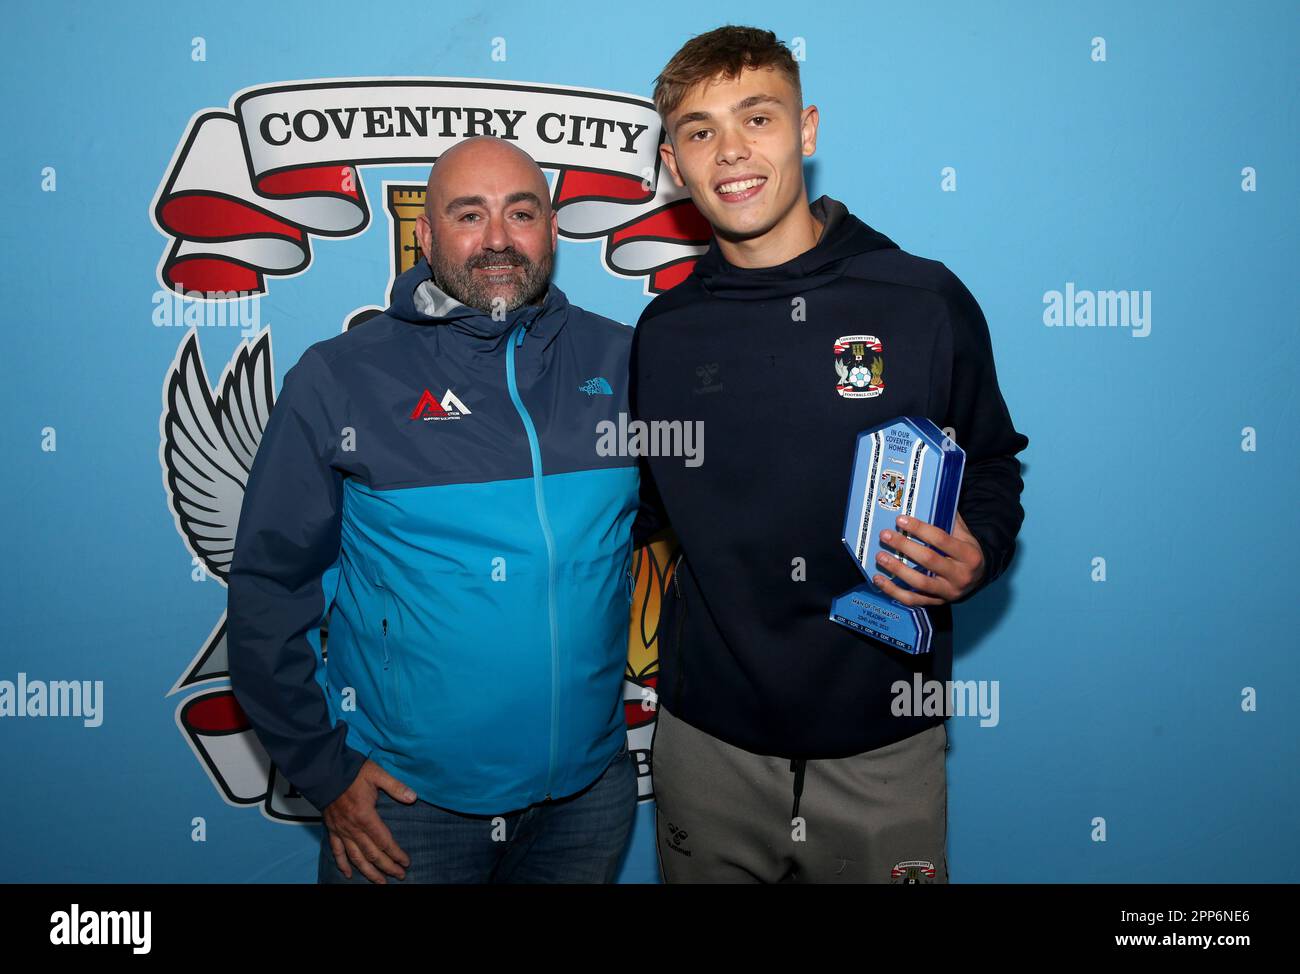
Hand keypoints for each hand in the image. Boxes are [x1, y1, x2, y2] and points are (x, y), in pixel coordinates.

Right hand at [321, 759, 415, 883]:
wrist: (324, 771)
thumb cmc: (351, 772)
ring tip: (380, 882)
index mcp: (365, 816)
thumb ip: (395, 786)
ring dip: (369, 872)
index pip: (384, 841)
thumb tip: (413, 797)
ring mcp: (341, 831)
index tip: (406, 862)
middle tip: (400, 876)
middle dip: (387, 867)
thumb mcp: (377, 774)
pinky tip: (349, 874)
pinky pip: (337, 851)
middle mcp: (353, 828)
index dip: (396, 853)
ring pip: (356, 857)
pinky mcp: (332, 829)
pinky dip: (342, 864)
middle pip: (372, 854)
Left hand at [871, 511, 984, 606]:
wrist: (979, 577)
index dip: (920, 529)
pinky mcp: (937, 602)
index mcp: (969, 555)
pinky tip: (879, 580)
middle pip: (929, 560)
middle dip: (904, 546)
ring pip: (919, 582)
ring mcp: (948, 592)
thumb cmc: (966, 550)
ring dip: (897, 569)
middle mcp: (960, 575)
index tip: (900, 520)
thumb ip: (949, 518)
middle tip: (885, 535)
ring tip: (880, 556)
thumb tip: (931, 495)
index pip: (941, 540)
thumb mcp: (964, 534)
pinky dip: (894, 591)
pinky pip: (912, 600)